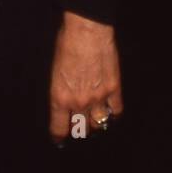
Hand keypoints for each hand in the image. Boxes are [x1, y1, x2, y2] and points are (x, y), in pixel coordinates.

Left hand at [48, 10, 122, 142]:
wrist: (87, 31)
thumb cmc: (65, 44)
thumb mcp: (55, 70)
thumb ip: (61, 89)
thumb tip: (65, 98)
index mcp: (59, 98)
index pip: (59, 128)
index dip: (59, 137)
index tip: (60, 140)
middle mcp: (79, 102)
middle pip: (81, 128)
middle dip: (79, 129)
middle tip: (79, 126)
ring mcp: (99, 98)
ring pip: (99, 123)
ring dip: (97, 123)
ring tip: (95, 120)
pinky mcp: (114, 89)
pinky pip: (117, 111)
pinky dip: (114, 114)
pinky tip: (111, 112)